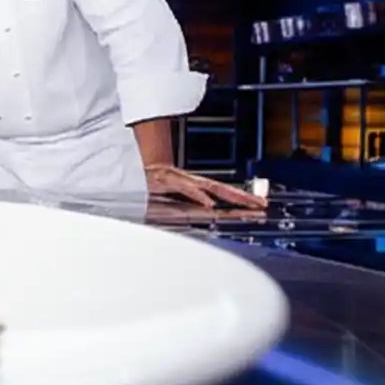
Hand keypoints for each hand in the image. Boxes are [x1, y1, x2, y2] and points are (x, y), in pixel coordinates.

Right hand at [145, 164, 266, 208]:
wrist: (123, 174)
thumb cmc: (143, 186)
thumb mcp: (168, 197)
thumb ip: (186, 204)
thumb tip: (206, 210)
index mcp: (189, 184)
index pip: (220, 190)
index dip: (239, 197)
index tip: (257, 205)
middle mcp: (187, 179)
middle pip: (221, 187)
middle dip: (243, 197)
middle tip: (262, 205)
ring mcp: (177, 178)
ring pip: (208, 186)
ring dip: (228, 194)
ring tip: (245, 203)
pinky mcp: (164, 180)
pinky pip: (184, 188)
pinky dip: (197, 195)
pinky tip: (209, 203)